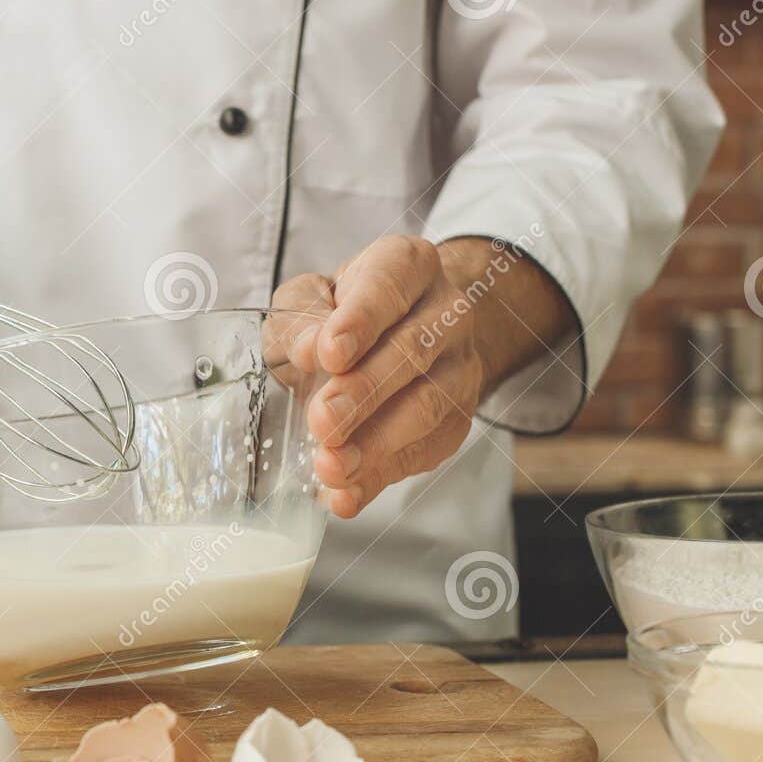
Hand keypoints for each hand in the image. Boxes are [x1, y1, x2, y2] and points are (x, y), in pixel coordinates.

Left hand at [274, 236, 483, 518]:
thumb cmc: (340, 312)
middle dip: (365, 391)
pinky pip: (422, 454)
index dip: (359, 321)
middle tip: (323, 420)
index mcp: (408, 266)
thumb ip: (302, 319)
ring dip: (376, 443)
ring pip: (427, 407)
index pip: (387, 288)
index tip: (328, 353)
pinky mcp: (456, 422)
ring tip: (331, 465)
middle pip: (412, 352)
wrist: (400, 334)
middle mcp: (446, 312)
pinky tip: (345, 495)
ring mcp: (460, 369)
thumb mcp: (307, 300)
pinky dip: (380, 479)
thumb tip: (310, 350)